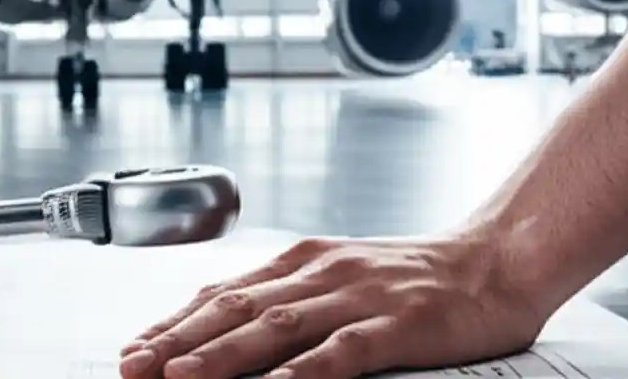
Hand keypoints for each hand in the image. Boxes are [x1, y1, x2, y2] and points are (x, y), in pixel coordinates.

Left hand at [118, 234, 548, 378]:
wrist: (494, 260)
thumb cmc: (413, 276)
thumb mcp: (338, 276)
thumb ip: (287, 297)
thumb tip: (227, 328)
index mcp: (300, 260)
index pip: (220, 292)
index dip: (172, 324)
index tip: (133, 349)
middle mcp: (319, 272)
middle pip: (234, 308)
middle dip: (178, 342)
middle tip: (134, 367)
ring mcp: (357, 295)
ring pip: (276, 327)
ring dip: (222, 354)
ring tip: (180, 377)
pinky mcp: (397, 322)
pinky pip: (343, 350)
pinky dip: (304, 371)